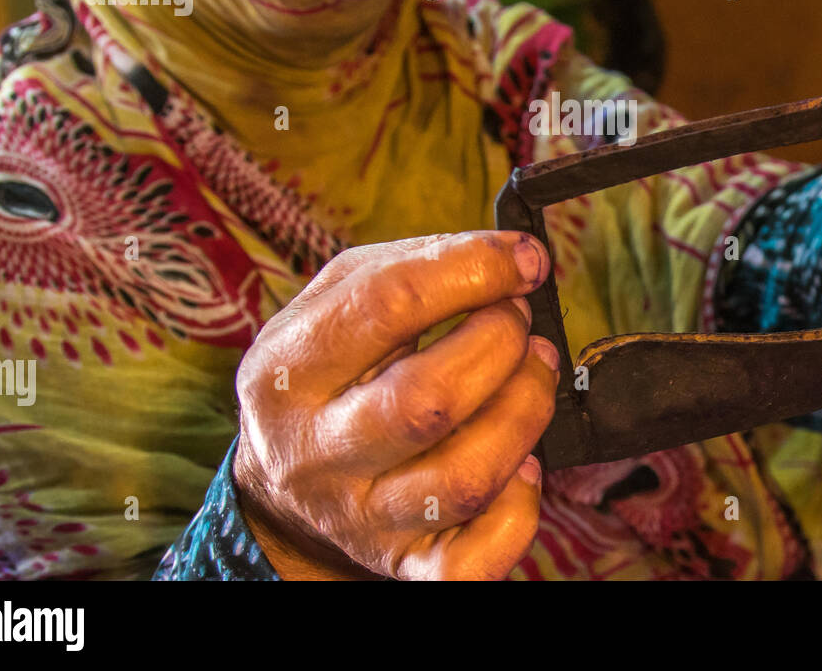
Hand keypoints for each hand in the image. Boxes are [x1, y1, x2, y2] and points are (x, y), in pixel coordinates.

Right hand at [232, 230, 559, 579]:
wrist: (288, 480)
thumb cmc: (329, 370)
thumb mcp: (334, 299)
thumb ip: (413, 264)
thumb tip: (511, 257)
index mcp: (288, 370)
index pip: (387, 306)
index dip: (473, 271)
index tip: (524, 258)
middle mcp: (317, 454)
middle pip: (428, 401)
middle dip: (499, 344)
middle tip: (519, 321)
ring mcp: (363, 518)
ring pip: (465, 479)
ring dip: (525, 411)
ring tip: (533, 371)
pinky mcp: (406, 565)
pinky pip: (477, 557)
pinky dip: (521, 504)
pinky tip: (521, 461)